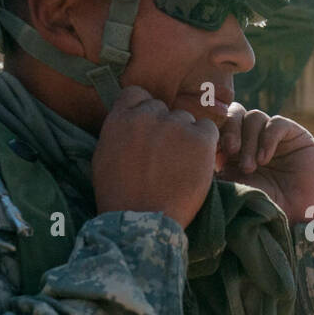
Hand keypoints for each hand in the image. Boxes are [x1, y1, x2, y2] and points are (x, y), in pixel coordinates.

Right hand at [92, 86, 218, 226]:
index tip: (149, 128)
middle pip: (163, 110)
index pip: (137, 94)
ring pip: (186, 120)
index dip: (144, 109)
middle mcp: (147, 115)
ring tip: (180, 166)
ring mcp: (174, 125)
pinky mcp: (199, 139)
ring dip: (186, 137)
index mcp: (120, 118)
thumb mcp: (104, 157)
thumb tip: (128, 121)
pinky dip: (206, 144)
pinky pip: (208, 130)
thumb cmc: (120, 196)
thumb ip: (118, 133)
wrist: (142, 220)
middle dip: (165, 128)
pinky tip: (197, 165)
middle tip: (166, 156)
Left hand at [215, 103, 313, 223]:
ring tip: (250, 167)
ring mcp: (273, 135)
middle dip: (230, 130)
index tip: (213, 153)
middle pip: (235, 113)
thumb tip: (191, 153)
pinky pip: (276, 123)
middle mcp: (253, 138)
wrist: (293, 217)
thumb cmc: (259, 206)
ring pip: (254, 117)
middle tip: (230, 151)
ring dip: (249, 141)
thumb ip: (212, 168)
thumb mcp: (229, 186)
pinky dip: (267, 138)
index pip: (220, 124)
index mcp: (233, 148)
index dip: (215, 132)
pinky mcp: (294, 135)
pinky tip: (265, 159)